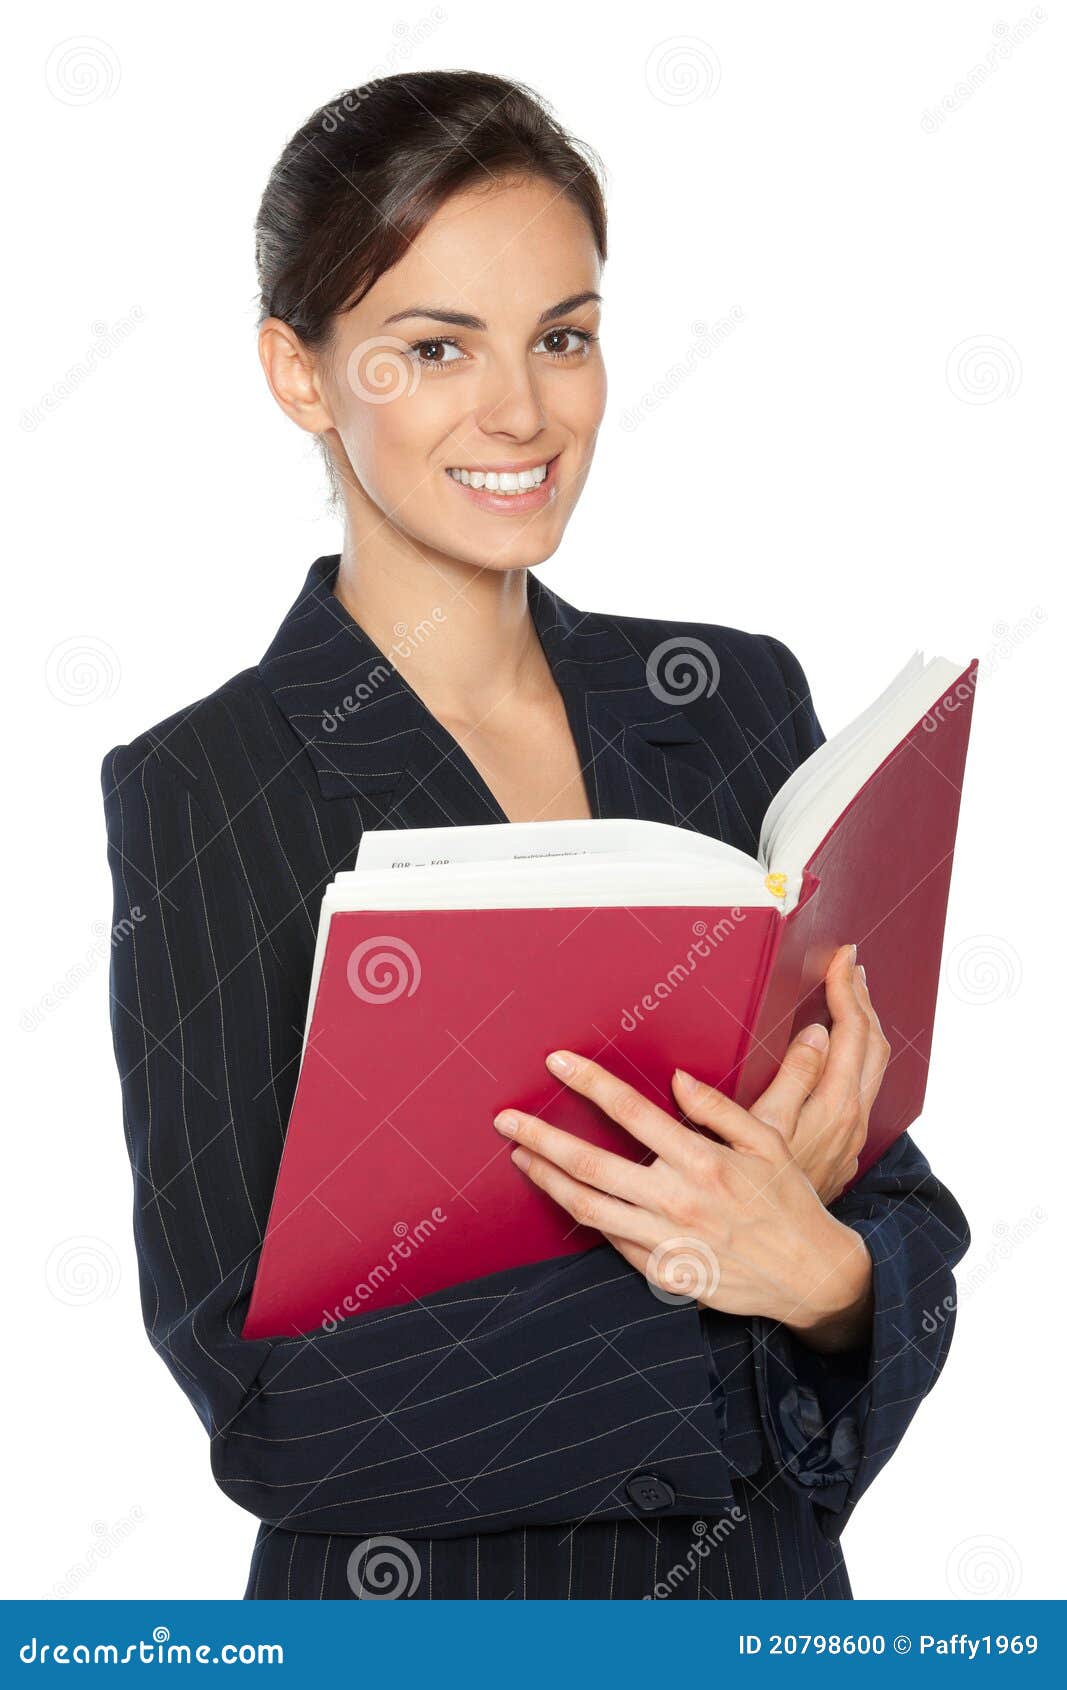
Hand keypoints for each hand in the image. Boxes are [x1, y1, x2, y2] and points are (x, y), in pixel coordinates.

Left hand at [492, 1052, 873, 1352]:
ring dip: (548, 1180)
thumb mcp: (769, 1142)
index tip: (556, 1061)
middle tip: (505, 1120)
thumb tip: (676, 1080)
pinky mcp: (664, 1273)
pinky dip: (585, 1218)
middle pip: (590, 1164)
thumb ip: (720, 1110)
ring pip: (588, 1207)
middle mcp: (677, 1200)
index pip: (630, 1112)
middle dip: (540, 1137)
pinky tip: (567, 1197)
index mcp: (702, 1160)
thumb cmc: (790, 1200)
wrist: (809, 1275)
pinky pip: (612, 1243)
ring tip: (521, 1158)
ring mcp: (666, 1241)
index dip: (589, 1082)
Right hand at [742, 944, 891, 1204]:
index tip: (840, 958)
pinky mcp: (841, 1146)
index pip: (852, 1033)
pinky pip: (860, 1086)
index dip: (847, 990)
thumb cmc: (756, 1188)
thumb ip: (793, 1078)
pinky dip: (854, 1054)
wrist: (776, 1250)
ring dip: (862, 1025)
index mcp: (836, 1106)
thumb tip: (816, 1033)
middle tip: (848, 965)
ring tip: (849, 995)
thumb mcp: (763, 1128)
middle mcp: (852, 1119)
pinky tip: (836, 1050)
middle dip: (862, 999)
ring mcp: (850, 1134)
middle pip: (873, 1045)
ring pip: (872, 1067)